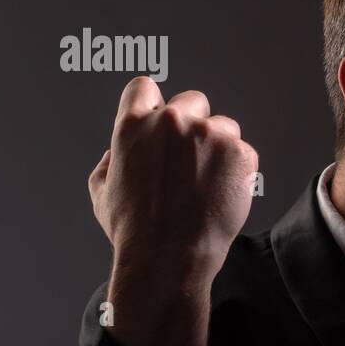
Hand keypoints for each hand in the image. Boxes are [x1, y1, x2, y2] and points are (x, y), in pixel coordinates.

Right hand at [87, 78, 257, 345]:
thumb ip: (112, 158)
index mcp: (133, 124)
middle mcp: (172, 121)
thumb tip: (120, 149)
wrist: (169, 256)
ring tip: (206, 184)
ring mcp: (210, 134)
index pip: (143, 88)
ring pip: (222, 126)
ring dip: (218, 147)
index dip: (152, 104)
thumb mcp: (101, 189)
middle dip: (192, 125)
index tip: (160, 120)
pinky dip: (237, 169)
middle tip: (190, 161)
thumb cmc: (133, 229)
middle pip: (191, 101)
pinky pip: (243, 151)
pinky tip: (222, 192)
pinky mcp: (240, 152)